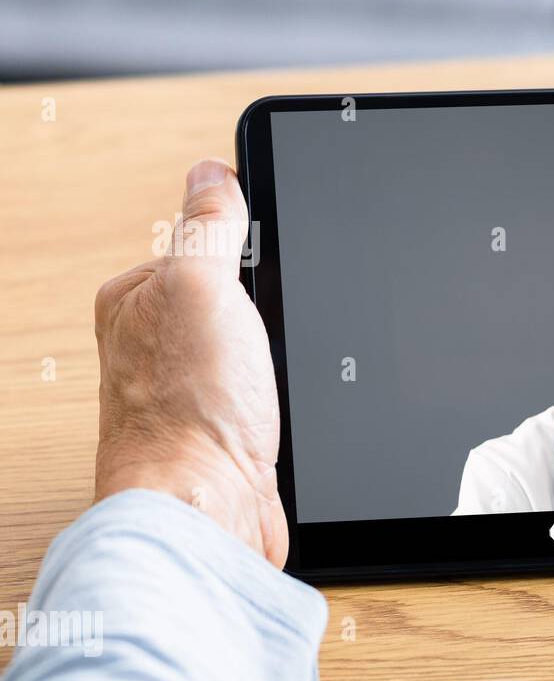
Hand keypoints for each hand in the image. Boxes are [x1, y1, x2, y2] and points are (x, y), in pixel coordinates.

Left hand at [93, 159, 286, 566]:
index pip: (204, 242)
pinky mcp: (230, 430)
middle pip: (239, 294)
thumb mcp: (202, 286)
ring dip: (283, 357)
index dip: (248, 248)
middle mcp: (159, 345)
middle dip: (272, 307)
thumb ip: (206, 223)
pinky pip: (273, 391)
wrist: (209, 510)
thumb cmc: (188, 412)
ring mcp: (195, 389)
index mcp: (137, 299)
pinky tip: (285, 407)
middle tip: (272, 332)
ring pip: (262, 346)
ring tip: (274, 376)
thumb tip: (211, 170)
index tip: (270, 264)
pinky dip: (289, 396)